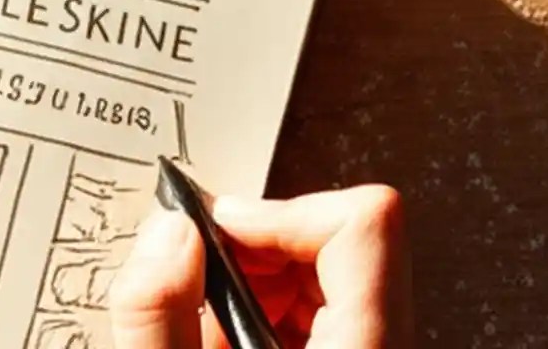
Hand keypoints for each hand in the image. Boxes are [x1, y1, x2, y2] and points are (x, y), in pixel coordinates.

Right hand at [110, 185, 412, 348]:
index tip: (220, 228)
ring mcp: (377, 347)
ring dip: (258, 286)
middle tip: (200, 289)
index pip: (364, 223)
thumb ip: (160, 319)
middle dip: (257, 253)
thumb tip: (165, 237)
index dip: (279, 212)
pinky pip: (328, 306)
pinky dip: (269, 313)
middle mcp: (387, 344)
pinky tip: (227, 346)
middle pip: (346, 236)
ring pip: (334, 269)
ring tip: (209, 334)